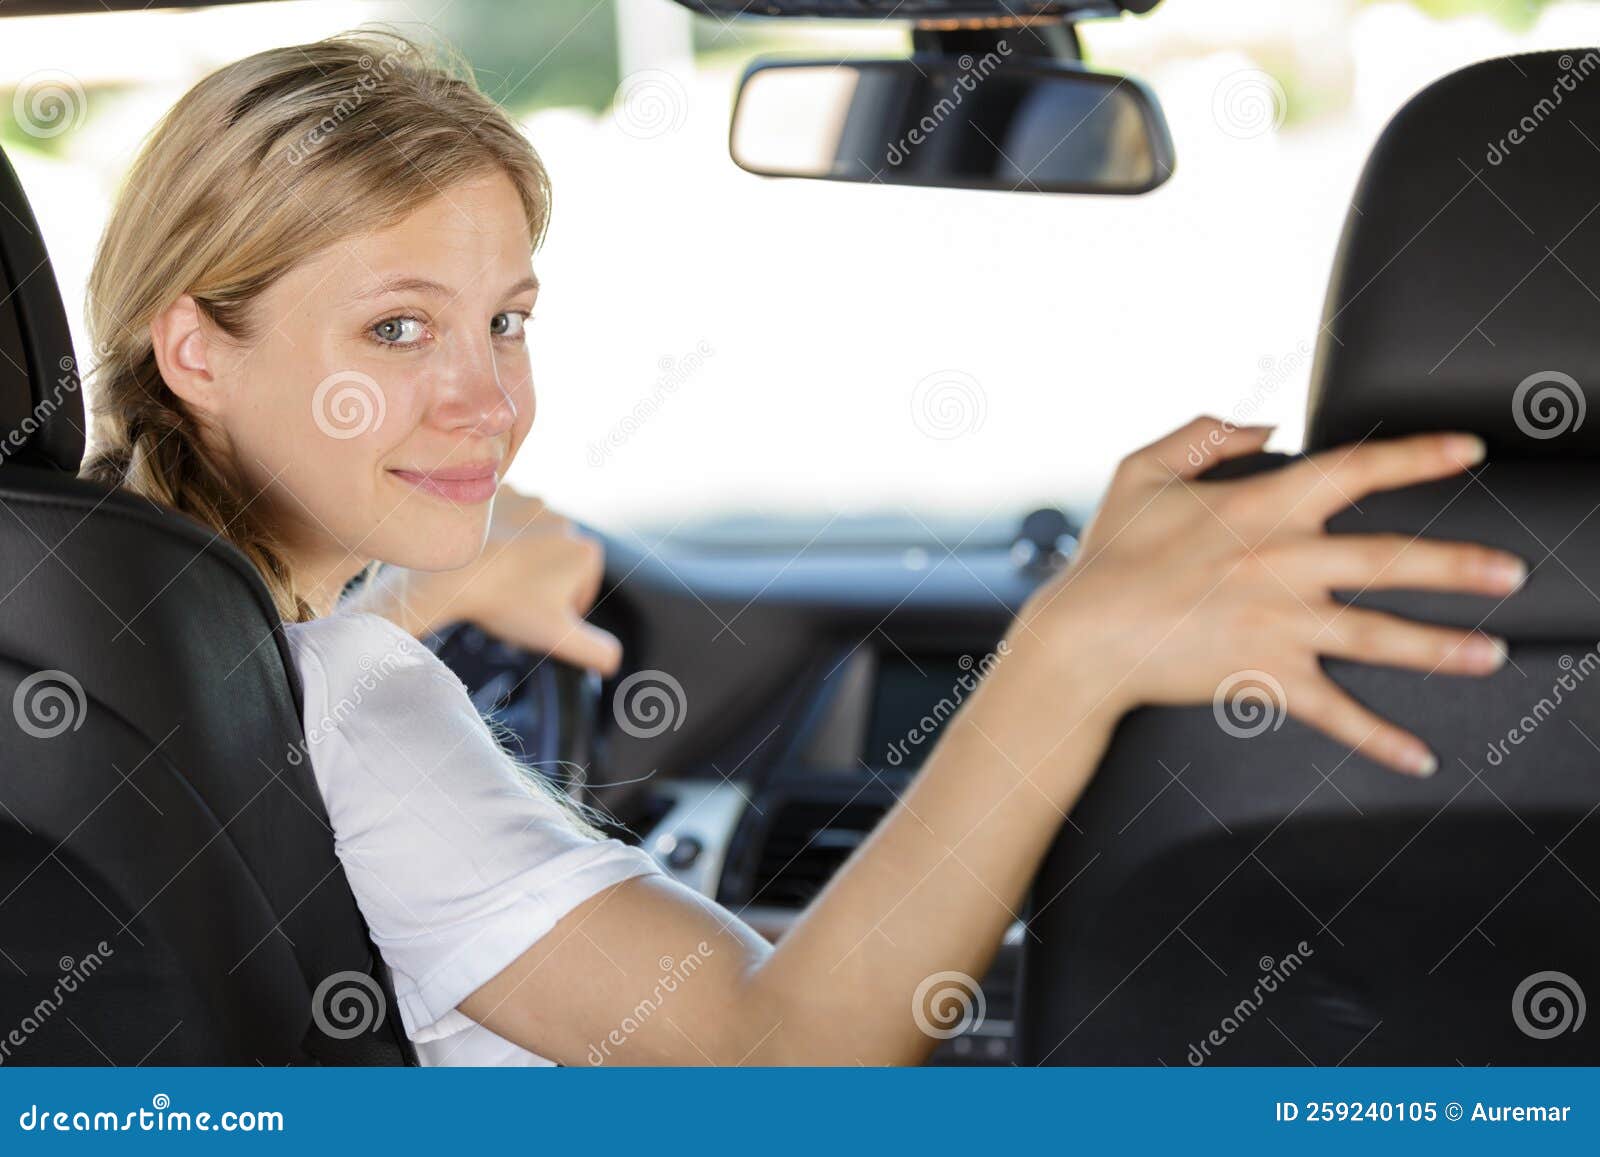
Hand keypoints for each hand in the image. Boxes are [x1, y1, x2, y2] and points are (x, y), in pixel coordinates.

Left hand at [361, 487, 622, 675]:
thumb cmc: (506, 603)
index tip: (535, 618)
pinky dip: (499, 535)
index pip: (582, 589)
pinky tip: (484, 556)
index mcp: (586, 551)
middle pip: (557, 562)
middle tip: (512, 602)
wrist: (452, 572)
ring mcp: (531, 502)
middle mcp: (564, 519)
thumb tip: (613, 658)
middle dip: (541, 582)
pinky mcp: (500, 493)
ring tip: (496, 580)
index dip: (561, 610)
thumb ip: (597, 651)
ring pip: (532, 540)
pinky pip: (506, 518)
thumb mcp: (559, 637)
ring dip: (521, 558)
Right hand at [1012, 417, 1525, 775]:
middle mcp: (1284, 564)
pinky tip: (1420, 758)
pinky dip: (1378, 739)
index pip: (1356, 470)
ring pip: (1379, 637)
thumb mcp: (1142, 469)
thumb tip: (1262, 425)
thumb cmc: (1107, 553)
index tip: (1468, 448)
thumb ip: (1203, 433)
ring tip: (1494, 655)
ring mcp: (1279, 625)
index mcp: (1263, 507)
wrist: (1081, 637)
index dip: (1418, 455)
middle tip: (1513, 572)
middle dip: (1461, 567)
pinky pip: (1334, 713)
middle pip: (1392, 560)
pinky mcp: (1264, 677)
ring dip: (1443, 649)